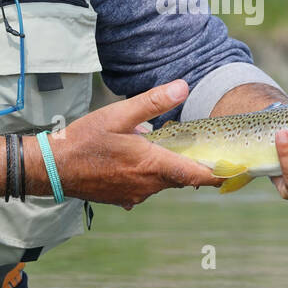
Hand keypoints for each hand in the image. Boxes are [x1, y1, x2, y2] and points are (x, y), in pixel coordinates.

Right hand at [31, 80, 221, 208]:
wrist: (51, 169)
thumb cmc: (83, 140)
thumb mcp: (119, 115)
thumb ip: (152, 103)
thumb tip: (183, 87)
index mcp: (151, 165)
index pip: (196, 175)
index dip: (218, 174)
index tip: (236, 171)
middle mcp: (147, 186)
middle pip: (181, 178)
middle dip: (192, 167)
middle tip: (202, 151)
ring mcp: (134, 196)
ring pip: (162, 183)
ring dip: (166, 169)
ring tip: (158, 148)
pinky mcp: (122, 199)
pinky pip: (144, 188)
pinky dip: (147, 175)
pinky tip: (132, 160)